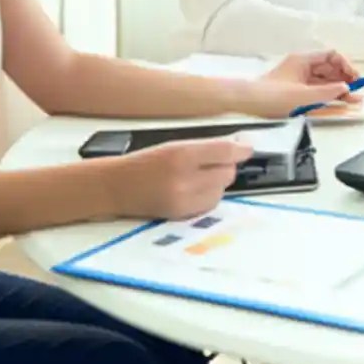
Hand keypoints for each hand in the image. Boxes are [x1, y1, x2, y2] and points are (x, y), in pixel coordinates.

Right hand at [113, 138, 253, 220]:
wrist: (115, 187)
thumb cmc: (144, 163)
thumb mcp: (172, 147)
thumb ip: (206, 148)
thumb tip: (240, 147)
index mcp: (180, 155)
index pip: (223, 151)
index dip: (240, 149)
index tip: (248, 148)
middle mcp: (184, 178)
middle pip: (227, 172)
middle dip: (225, 166)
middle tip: (209, 163)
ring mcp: (184, 200)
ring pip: (221, 190)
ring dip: (217, 183)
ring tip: (196, 178)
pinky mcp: (182, 216)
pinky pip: (210, 205)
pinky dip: (208, 197)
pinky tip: (192, 191)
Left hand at [236, 52, 359, 117]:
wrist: (246, 103)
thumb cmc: (268, 95)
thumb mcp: (303, 96)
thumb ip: (327, 92)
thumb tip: (345, 89)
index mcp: (303, 60)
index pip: (332, 56)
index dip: (347, 66)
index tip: (356, 79)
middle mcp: (302, 67)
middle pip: (330, 69)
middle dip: (345, 79)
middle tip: (357, 92)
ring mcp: (298, 79)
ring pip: (325, 81)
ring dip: (338, 89)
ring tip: (350, 100)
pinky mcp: (295, 91)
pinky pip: (317, 90)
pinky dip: (328, 96)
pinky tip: (335, 103)